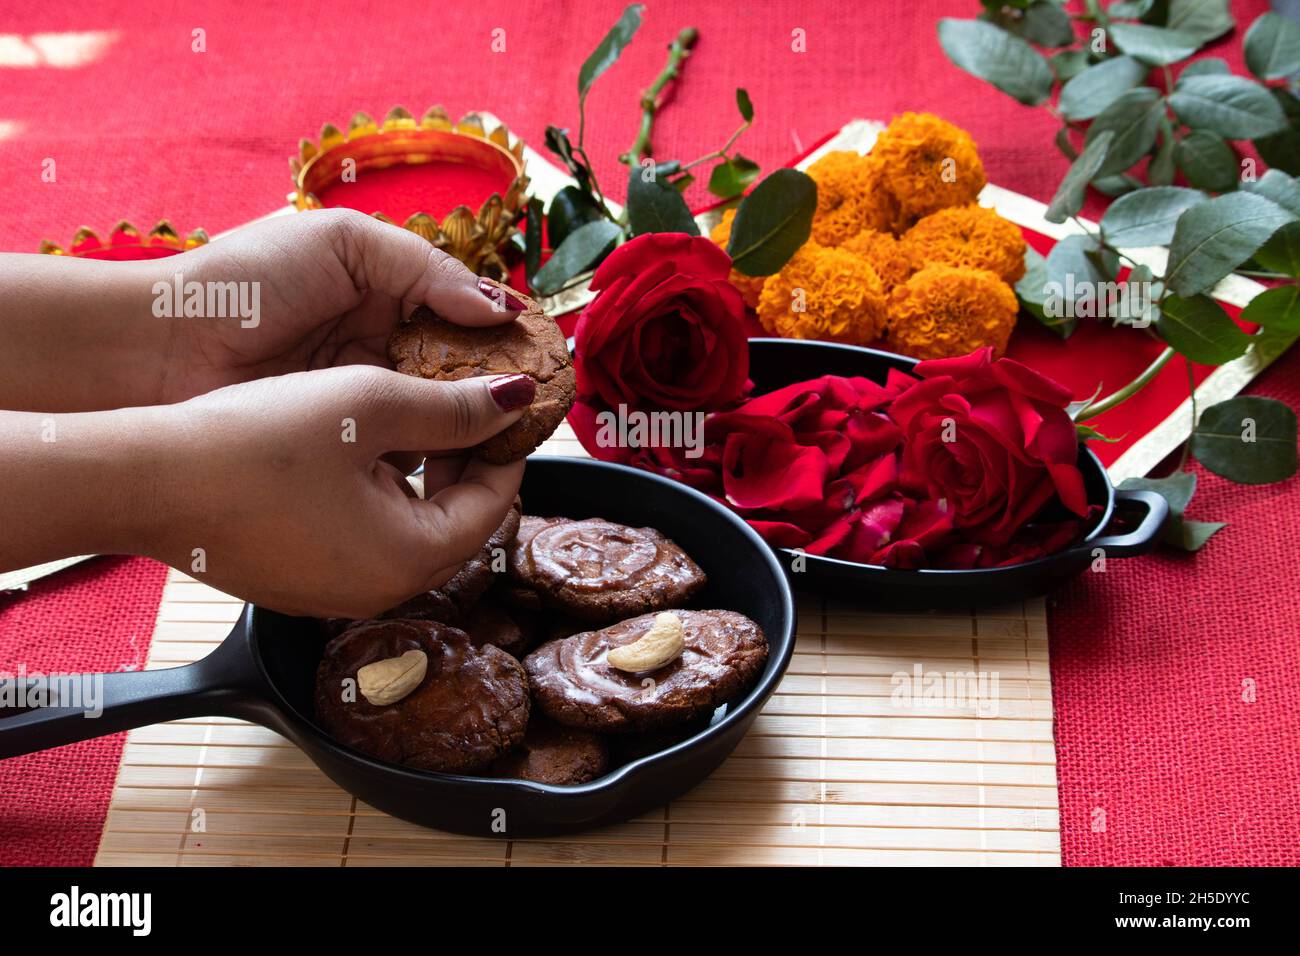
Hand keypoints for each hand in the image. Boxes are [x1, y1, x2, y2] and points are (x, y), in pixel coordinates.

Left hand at [0, 208, 527, 412]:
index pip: (460, 319)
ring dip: (469, 427)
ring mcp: (358, 402)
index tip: (542, 359)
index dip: (502, 339)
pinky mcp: (338, 446)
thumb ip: (426, 268)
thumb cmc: (243, 281)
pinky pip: (399, 454)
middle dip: (496, 391)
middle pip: (457, 374)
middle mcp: (377, 349)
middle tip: (535, 411)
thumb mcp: (343, 242)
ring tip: (503, 439)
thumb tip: (499, 308)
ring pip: (435, 417)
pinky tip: (454, 462)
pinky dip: (429, 457)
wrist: (160, 350)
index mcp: (382, 295)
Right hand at [0, 365, 531, 615]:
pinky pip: (363, 539)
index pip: (494, 507)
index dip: (505, 449)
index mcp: (408, 559)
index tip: (505, 406)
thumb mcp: (367, 405)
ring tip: (408, 416)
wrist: (144, 480)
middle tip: (461, 405)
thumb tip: (517, 400)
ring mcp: (336, 593)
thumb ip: (452, 406)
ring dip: (420, 477)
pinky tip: (355, 448)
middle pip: (455, 523)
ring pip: (408, 529)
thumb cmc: (254, 442)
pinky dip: (376, 496)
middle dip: (464, 464)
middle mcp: (379, 591)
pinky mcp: (299, 581)